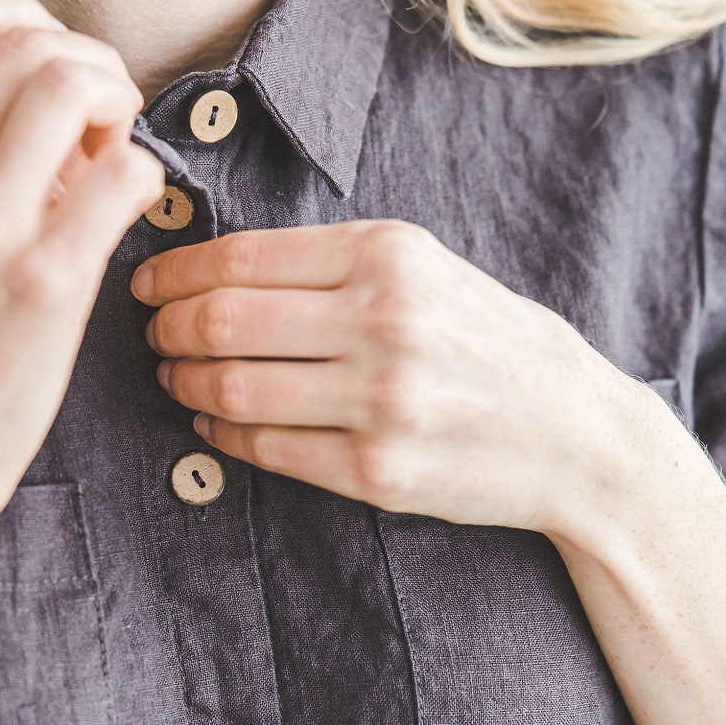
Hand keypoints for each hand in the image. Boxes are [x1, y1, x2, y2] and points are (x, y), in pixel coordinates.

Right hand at [0, 0, 164, 546]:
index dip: (17, 16)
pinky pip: (126, 173)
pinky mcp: (44, 282)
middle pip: (27, 45)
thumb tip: (45, 106)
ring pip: (73, 86)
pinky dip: (146, 174)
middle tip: (105, 123)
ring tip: (114, 157)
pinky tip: (130, 211)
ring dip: (118, 103)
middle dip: (88, 64)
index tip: (51, 57)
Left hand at [132, 218, 649, 543]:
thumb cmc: (490, 343)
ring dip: (183, 382)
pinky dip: (221, 431)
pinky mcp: (376, 471)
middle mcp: (384, 321)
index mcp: (390, 254)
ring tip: (175, 377)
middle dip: (167, 329)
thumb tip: (215, 266)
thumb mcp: (426, 270)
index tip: (150, 283)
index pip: (242, 256)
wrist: (575, 436)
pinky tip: (213, 420)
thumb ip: (332, 263)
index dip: (175, 272)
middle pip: (222, 321)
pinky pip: (264, 448)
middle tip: (153, 334)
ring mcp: (381, 401)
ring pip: (231, 386)